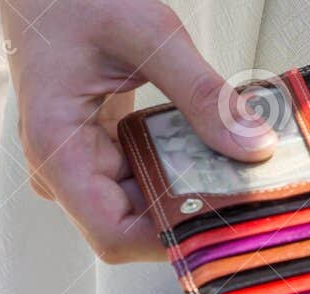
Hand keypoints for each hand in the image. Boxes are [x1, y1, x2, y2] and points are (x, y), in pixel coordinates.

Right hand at [0, 0, 279, 261]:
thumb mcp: (149, 35)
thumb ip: (203, 94)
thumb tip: (254, 147)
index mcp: (56, 149)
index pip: (114, 235)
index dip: (169, 241)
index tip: (220, 224)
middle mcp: (63, 169)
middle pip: (136, 225)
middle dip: (190, 215)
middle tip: (244, 196)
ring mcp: (82, 164)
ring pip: (146, 206)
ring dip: (190, 193)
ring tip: (234, 171)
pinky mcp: (102, 152)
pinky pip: (147, 178)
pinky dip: (182, 169)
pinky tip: (212, 153)